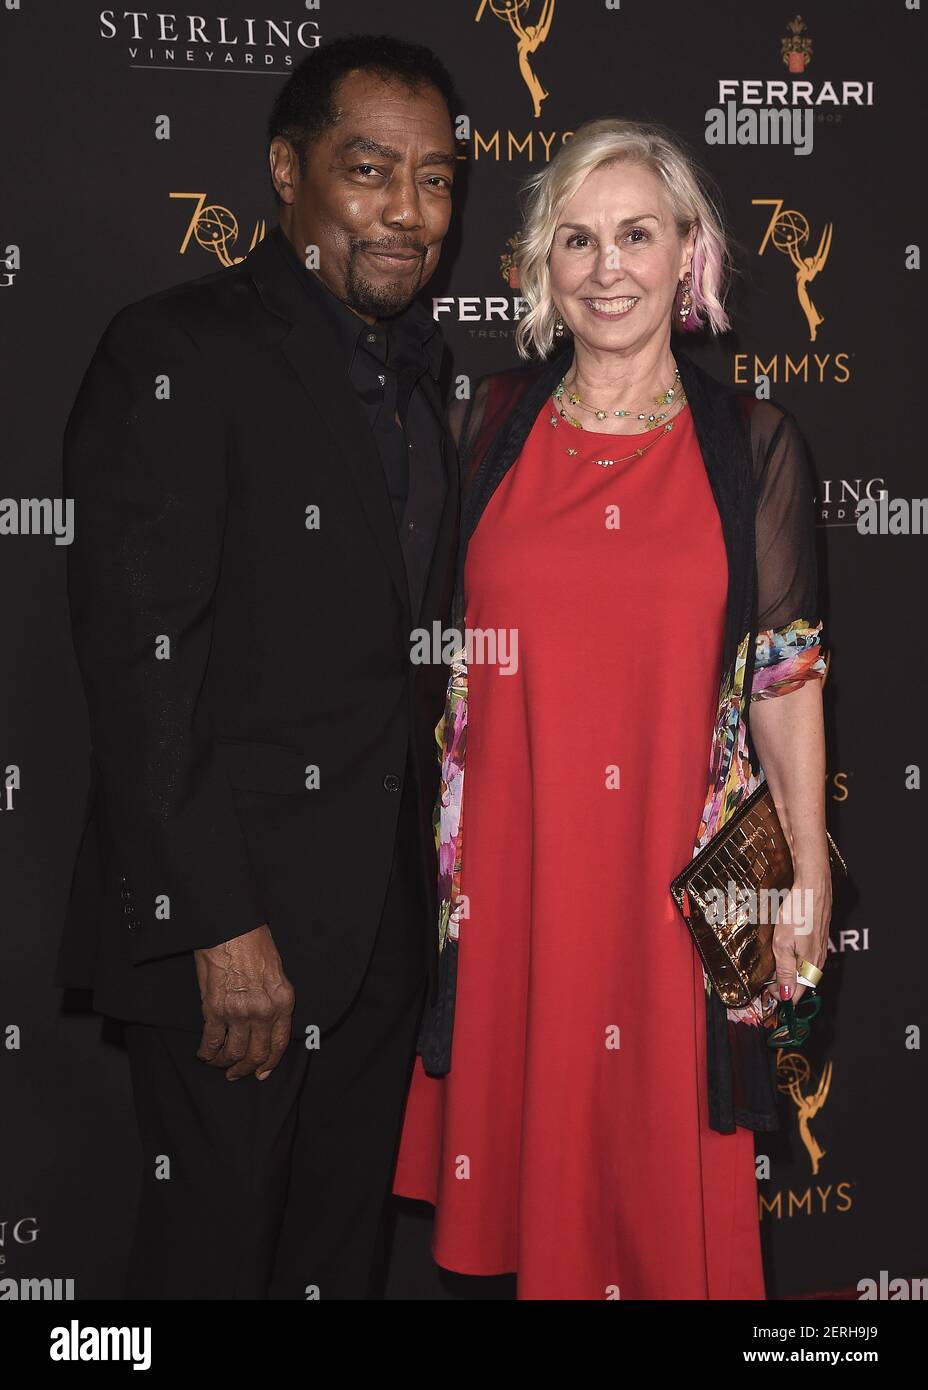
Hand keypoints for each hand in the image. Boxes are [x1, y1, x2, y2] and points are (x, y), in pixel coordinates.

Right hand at [194, 923, 294, 1079]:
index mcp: (283, 1001)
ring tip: (218, 1063)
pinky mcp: (215, 1010)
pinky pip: (211, 1042)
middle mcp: (263, 1011)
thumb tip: (265, 1023)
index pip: (280, 1043)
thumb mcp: (276, 972)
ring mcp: (239, 1013)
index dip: (270, 1063)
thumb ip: (273, 1000)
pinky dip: (207, 1052)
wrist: (231, 928)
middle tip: (236, 1073)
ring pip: (233, 1053)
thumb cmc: (253, 942)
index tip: (262, 1072)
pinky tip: (204, 1053)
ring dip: (224, 1063)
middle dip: (246, 1068)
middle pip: (257, 1054)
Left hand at [764, 855, 831, 1010]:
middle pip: (801, 983)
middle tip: (766, 983)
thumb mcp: (784, 944)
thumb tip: (785, 996)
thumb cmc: (797, 913)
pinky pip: (806, 957)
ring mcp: (820, 948)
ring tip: (772, 969)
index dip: (782, 998)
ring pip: (804, 969)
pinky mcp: (819, 937)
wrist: (813, 887)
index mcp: (810, 966)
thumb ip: (785, 971)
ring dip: (789, 973)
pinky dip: (794, 960)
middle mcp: (818, 960)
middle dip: (784, 986)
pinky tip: (785, 952)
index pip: (797, 993)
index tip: (767, 996)